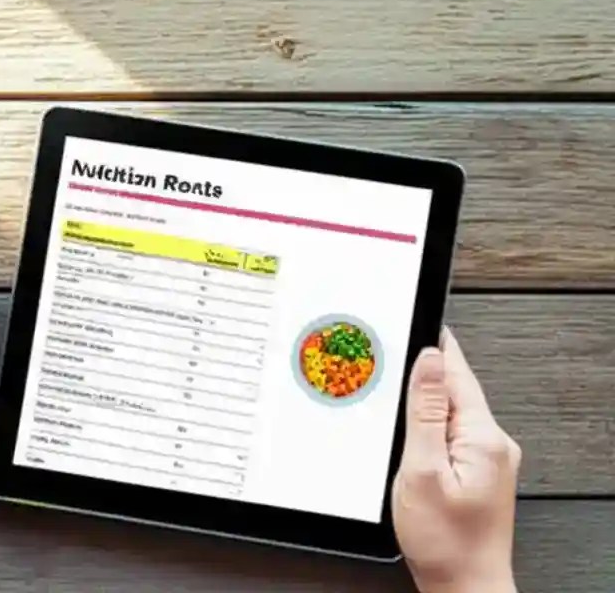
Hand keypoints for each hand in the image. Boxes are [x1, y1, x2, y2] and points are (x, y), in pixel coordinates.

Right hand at [393, 328, 519, 592]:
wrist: (463, 585)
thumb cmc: (444, 540)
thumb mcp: (422, 469)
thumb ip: (425, 412)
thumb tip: (428, 360)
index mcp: (483, 436)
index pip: (456, 373)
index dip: (433, 345)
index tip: (417, 317)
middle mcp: (493, 443)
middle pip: (454, 390)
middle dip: (423, 372)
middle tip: (391, 349)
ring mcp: (488, 458)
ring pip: (451, 412)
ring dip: (423, 400)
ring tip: (392, 389)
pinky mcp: (479, 472)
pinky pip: (451, 433)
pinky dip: (428, 425)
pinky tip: (409, 430)